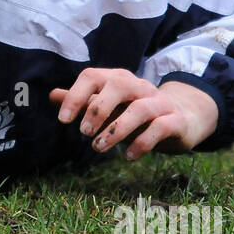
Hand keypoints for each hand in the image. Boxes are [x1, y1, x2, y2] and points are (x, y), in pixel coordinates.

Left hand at [49, 68, 217, 158]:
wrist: (182, 118)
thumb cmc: (135, 112)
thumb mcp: (108, 106)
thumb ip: (83, 101)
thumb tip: (52, 95)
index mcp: (118, 79)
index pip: (93, 76)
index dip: (76, 95)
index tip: (63, 119)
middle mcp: (139, 86)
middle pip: (118, 85)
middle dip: (98, 109)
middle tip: (84, 133)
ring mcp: (159, 102)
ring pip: (140, 109)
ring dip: (117, 130)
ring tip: (99, 148)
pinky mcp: (175, 121)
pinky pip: (160, 128)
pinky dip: (142, 143)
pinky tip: (128, 157)